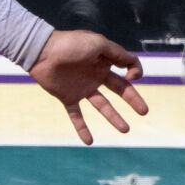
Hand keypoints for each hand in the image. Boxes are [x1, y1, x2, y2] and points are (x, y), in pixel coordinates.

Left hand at [28, 30, 147, 145]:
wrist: (40, 52)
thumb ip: (118, 54)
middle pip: (119, 89)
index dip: (135, 71)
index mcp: (103, 61)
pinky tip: (89, 142)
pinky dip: (82, 128)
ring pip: (102, 105)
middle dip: (133, 100)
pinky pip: (77, 115)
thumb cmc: (70, 44)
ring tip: (126, 130)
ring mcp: (82, 87)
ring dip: (114, 118)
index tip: (131, 77)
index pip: (126, 67)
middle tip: (144, 112)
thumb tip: (133, 71)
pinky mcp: (67, 97)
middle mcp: (95, 75)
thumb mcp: (99, 43)